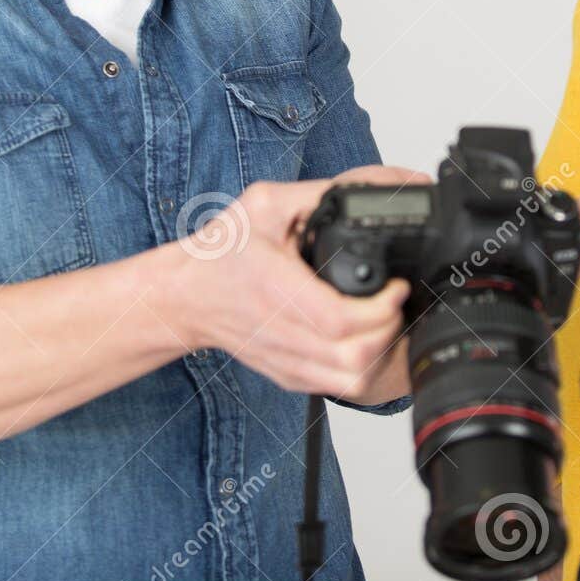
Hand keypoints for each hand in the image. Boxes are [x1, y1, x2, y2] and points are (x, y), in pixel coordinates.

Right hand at [165, 166, 428, 399]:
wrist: (184, 296)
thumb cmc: (220, 253)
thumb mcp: (265, 203)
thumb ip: (316, 194)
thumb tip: (363, 191)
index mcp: (277, 290)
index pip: (341, 319)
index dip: (381, 307)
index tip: (395, 286)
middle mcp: (282, 333)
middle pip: (357, 356)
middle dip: (389, 327)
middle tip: (394, 300)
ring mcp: (286, 361)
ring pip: (353, 380)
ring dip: (380, 352)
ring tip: (383, 321)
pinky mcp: (289, 376)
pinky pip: (340, 388)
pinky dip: (362, 369)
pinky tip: (363, 340)